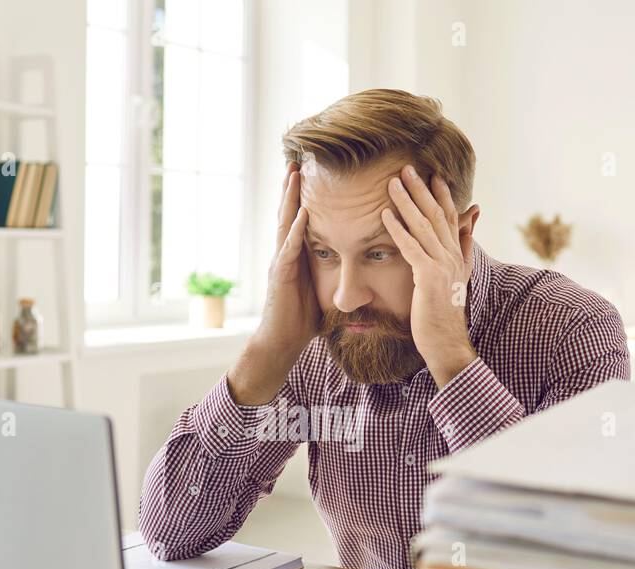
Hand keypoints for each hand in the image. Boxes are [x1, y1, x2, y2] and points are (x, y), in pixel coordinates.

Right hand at [229, 162, 322, 404]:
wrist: (282, 342)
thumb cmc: (303, 320)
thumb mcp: (321, 290)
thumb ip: (331, 273)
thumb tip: (353, 266)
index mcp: (296, 256)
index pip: (300, 220)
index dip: (303, 197)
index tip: (310, 173)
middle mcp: (285, 254)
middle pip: (289, 214)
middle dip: (292, 187)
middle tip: (297, 159)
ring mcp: (281, 263)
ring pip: (286, 224)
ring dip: (290, 199)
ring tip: (294, 174)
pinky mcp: (281, 276)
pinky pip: (290, 248)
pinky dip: (296, 230)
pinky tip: (303, 213)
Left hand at [381, 166, 476, 387]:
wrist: (446, 342)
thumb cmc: (444, 313)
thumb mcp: (457, 277)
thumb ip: (465, 247)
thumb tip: (473, 222)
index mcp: (457, 254)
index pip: (450, 217)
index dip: (441, 194)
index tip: (431, 174)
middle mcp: (452, 255)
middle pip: (436, 214)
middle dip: (421, 189)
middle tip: (406, 167)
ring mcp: (442, 265)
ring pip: (423, 226)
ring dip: (407, 202)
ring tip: (392, 182)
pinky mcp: (429, 277)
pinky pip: (411, 247)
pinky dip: (398, 229)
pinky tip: (386, 214)